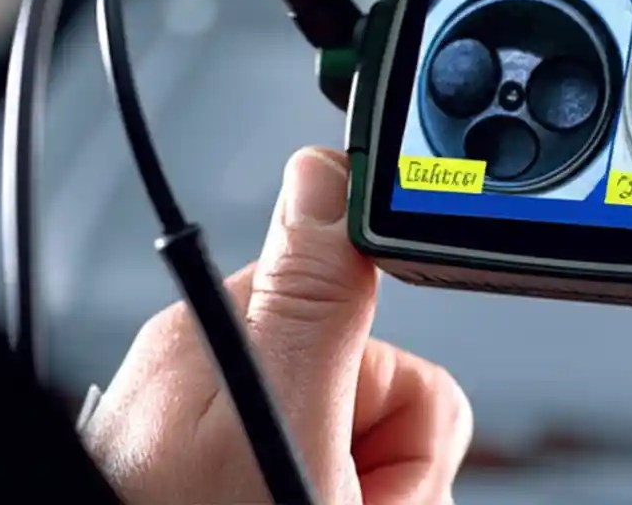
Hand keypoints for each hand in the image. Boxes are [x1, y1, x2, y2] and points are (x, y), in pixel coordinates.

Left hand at [83, 147, 472, 503]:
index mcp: (235, 332)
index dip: (395, 412)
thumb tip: (328, 161)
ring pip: (377, 464)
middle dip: (388, 478)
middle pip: (390, 409)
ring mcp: (243, 440)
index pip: (387, 332)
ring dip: (374, 504)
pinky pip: (346, 485)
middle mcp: (237, 379)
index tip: (368, 459)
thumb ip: (315, 292)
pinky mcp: (253, 476)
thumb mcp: (272, 413)